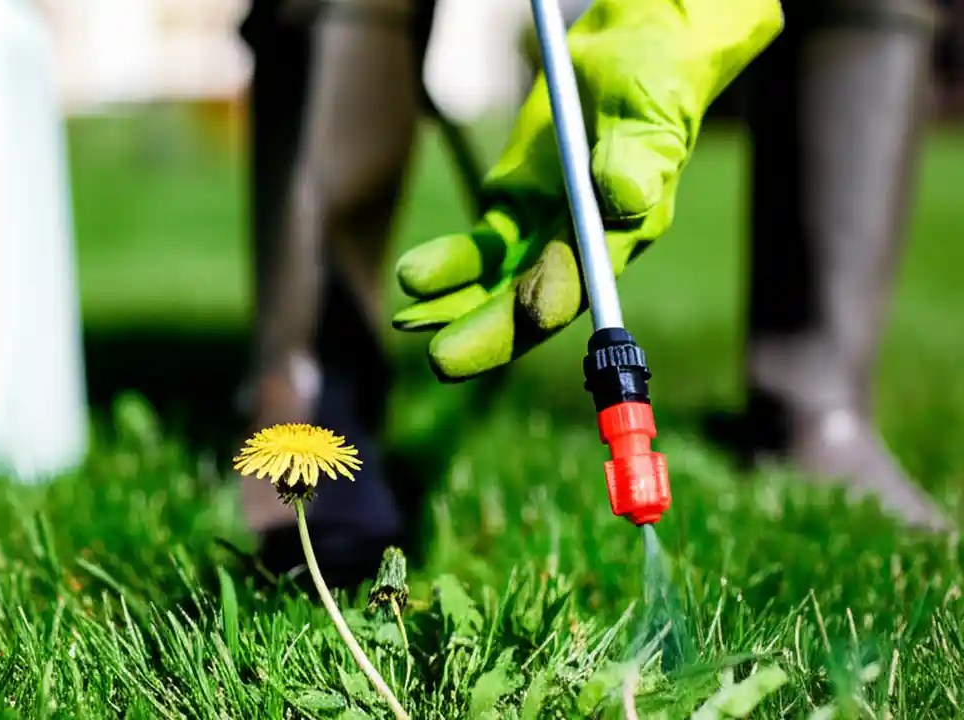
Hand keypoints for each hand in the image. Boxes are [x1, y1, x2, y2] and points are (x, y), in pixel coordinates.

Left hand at [393, 0, 782, 379]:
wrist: (626, 54)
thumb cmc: (652, 84)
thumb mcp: (648, 118)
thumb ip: (636, 160)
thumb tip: (622, 198)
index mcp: (620, 238)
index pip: (583, 282)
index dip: (554, 299)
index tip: (531, 313)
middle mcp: (577, 249)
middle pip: (528, 304)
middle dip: (486, 333)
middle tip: (443, 359)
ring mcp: (539, 233)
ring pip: (492, 286)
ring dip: (451, 308)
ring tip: (408, 321)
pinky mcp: (509, 211)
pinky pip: (473, 251)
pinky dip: (443, 267)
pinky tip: (413, 279)